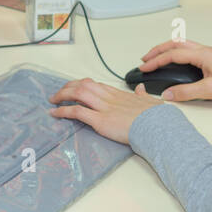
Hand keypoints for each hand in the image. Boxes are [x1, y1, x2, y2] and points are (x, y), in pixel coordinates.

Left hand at [48, 77, 162, 145]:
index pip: (95, 85)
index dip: (82, 85)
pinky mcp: (100, 120)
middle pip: (83, 86)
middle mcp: (109, 98)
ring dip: (62, 95)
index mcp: (119, 94)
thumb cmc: (156, 117)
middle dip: (68, 88)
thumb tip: (140, 88)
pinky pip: (77, 112)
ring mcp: (104, 108)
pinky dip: (63, 111)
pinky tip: (55, 113)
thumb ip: (142, 94)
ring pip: (78, 94)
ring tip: (53, 100)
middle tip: (58, 93)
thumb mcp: (149, 101)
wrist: (158, 126)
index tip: (74, 87)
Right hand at [138, 39, 211, 103]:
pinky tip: (174, 62)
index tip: (144, 67)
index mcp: (203, 54)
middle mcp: (205, 51)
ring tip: (155, 58)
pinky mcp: (211, 60)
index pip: (173, 54)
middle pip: (175, 44)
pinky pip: (189, 51)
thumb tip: (168, 94)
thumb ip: (186, 92)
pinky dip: (176, 54)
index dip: (156, 60)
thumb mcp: (210, 90)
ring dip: (167, 50)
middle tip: (145, 59)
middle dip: (158, 50)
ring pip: (182, 46)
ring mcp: (208, 54)